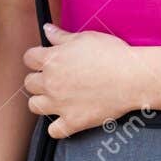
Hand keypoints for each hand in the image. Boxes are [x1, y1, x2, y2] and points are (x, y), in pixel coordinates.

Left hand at [22, 25, 144, 137]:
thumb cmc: (111, 54)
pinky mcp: (72, 122)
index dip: (36, 58)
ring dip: (43, 101)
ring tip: (56, 97)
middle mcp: (51, 82)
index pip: (28, 58)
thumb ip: (61, 36)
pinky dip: (58, 127)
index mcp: (52, 60)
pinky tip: (66, 118)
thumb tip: (47, 30)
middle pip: (29, 83)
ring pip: (35, 106)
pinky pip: (53, 131)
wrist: (131, 77)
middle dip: (39, 79)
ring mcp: (60, 104)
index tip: (43, 59)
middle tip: (53, 78)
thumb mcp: (85, 37)